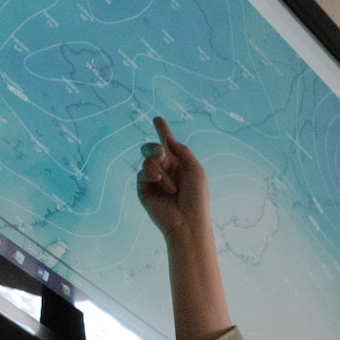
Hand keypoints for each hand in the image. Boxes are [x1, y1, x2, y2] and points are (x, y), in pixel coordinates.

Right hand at [136, 116, 209, 242]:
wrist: (187, 220)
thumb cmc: (196, 197)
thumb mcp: (194, 168)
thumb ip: (181, 151)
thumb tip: (167, 140)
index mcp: (179, 165)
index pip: (168, 145)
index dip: (163, 132)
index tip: (157, 120)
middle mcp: (165, 171)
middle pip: (152, 149)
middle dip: (155, 147)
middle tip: (162, 153)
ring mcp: (153, 181)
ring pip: (148, 159)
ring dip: (160, 167)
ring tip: (171, 186)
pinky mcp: (144, 190)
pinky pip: (142, 172)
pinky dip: (154, 175)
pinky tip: (161, 183)